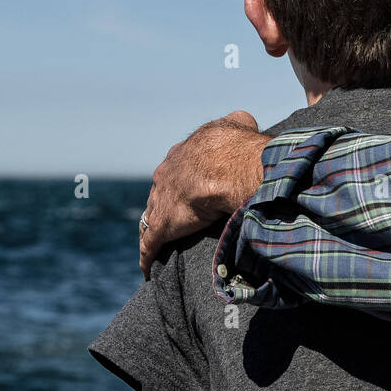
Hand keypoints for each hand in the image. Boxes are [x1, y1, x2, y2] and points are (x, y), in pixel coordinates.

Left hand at [139, 110, 267, 273]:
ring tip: (159, 241)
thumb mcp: (237, 123)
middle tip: (177, 213)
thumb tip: (242, 122)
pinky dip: (148, 256)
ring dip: (154, 227)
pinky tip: (147, 268)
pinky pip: (149, 244)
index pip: (178, 167)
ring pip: (151, 216)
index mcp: (182, 154)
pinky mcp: (161, 226)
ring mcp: (160, 201)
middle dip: (166, 201)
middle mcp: (165, 176)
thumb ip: (236, 124)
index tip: (191, 185)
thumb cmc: (233, 147)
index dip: (184, 176)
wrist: (225, 167)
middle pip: (161, 191)